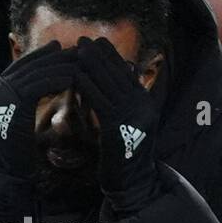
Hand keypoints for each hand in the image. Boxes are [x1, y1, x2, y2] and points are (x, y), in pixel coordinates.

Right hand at [0, 42, 79, 178]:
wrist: (5, 172)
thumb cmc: (17, 151)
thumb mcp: (21, 117)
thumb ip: (28, 98)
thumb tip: (50, 83)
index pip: (21, 64)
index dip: (41, 55)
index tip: (60, 48)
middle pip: (29, 64)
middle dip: (54, 57)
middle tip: (75, 51)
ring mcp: (0, 95)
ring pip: (35, 72)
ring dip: (59, 66)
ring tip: (78, 63)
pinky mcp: (11, 104)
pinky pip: (37, 85)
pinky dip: (56, 80)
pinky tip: (71, 79)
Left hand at [74, 36, 159, 213]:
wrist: (131, 183)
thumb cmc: (123, 154)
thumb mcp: (126, 123)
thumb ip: (123, 100)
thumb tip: (122, 74)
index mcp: (145, 103)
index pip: (127, 72)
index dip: (111, 56)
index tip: (97, 41)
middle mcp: (143, 106)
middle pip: (118, 73)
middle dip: (100, 55)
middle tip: (84, 39)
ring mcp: (133, 116)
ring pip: (109, 84)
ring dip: (92, 65)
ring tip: (78, 50)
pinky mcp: (118, 127)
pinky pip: (100, 100)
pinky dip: (87, 86)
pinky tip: (75, 76)